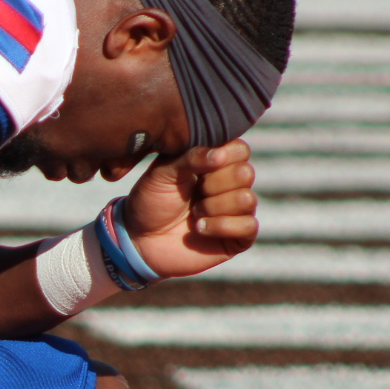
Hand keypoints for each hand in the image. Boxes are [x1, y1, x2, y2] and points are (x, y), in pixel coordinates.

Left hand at [120, 140, 257, 279]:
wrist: (140, 239)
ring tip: (194, 213)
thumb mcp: (163, 173)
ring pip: (246, 199)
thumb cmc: (152, 201)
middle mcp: (232, 185)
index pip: (240, 149)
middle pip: (245, 173)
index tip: (197, 168)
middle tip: (194, 193)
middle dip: (213, 185)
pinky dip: (220, 226)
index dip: (221, 157)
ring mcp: (237, 211)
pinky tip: (200, 228)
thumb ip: (190, 158)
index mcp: (217, 162)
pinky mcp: (239, 238)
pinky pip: (249, 226)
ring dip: (214, 207)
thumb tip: (220, 154)